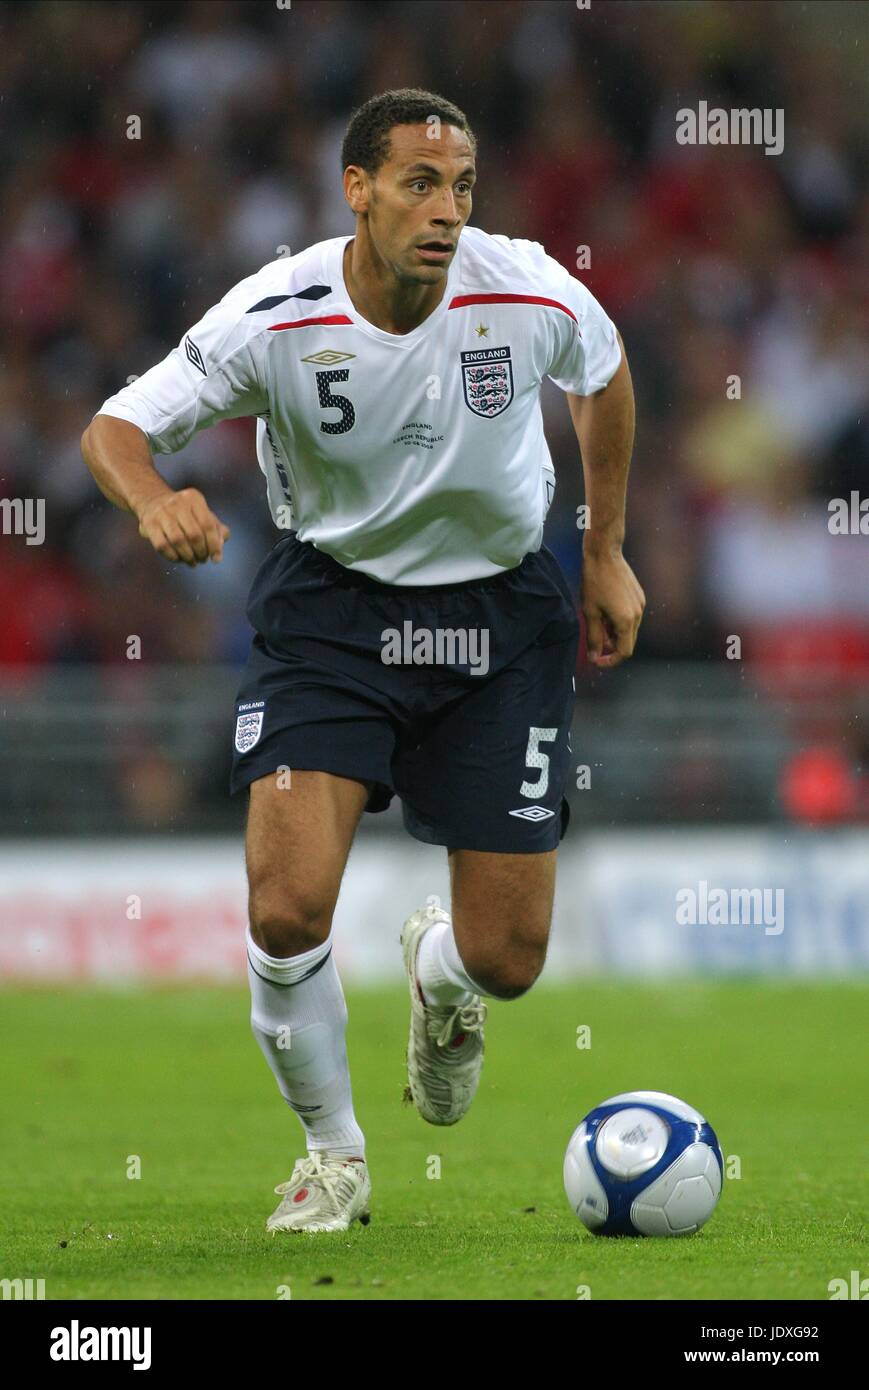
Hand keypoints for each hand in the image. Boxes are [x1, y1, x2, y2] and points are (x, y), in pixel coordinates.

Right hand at [137, 487, 229, 565]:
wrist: (153, 500)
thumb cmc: (185, 513)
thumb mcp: (203, 514)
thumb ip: (217, 530)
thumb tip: (219, 552)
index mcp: (194, 498)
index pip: (208, 525)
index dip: (214, 545)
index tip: (216, 559)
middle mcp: (177, 502)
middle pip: (194, 534)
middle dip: (201, 552)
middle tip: (202, 559)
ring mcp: (162, 512)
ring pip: (178, 541)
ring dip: (188, 556)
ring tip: (193, 562)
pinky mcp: (148, 524)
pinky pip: (162, 546)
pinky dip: (173, 556)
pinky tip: (179, 559)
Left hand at [581, 543, 644, 667]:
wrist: (605, 554)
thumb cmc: (594, 581)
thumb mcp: (589, 612)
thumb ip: (594, 637)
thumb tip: (594, 656)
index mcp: (626, 621)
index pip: (623, 652)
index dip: (610, 660)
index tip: (596, 659)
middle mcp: (638, 614)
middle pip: (628, 642)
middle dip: (612, 647)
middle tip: (595, 643)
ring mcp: (641, 604)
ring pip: (630, 630)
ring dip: (615, 634)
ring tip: (599, 623)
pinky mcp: (640, 597)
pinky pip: (632, 618)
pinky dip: (620, 622)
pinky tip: (606, 612)